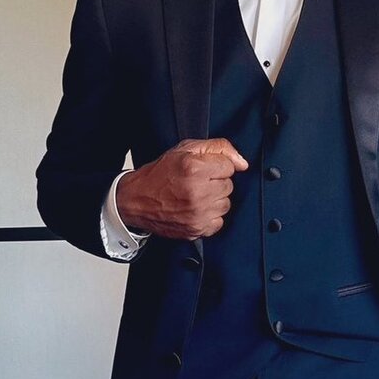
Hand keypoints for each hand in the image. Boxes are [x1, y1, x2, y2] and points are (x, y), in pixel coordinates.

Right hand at [116, 137, 247, 239]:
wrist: (135, 200)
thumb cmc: (160, 174)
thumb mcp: (185, 149)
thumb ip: (219, 148)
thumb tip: (243, 163)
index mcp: (194, 168)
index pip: (229, 167)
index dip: (215, 166)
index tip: (202, 169)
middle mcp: (198, 192)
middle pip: (228, 186)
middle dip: (215, 182)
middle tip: (195, 182)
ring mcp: (197, 214)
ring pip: (226, 204)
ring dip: (214, 200)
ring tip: (194, 195)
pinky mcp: (196, 229)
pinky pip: (219, 222)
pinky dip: (210, 216)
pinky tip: (195, 209)